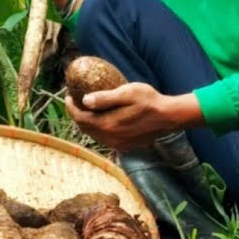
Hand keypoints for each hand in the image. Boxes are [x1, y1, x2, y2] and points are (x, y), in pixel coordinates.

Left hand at [65, 84, 200, 151]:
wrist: (169, 117)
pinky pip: (105, 139)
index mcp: (108, 125)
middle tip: (75, 101)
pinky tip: (102, 120)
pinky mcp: (126, 146)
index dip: (71, 107)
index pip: (80, 118)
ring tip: (86, 109)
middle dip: (77, 115)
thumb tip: (84, 101)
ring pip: (94, 135)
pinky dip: (98, 130)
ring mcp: (118, 144)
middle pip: (85, 128)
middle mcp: (110, 138)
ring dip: (87, 123)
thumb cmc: (149, 101)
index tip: (68, 96)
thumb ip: (105, 98)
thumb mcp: (127, 93)